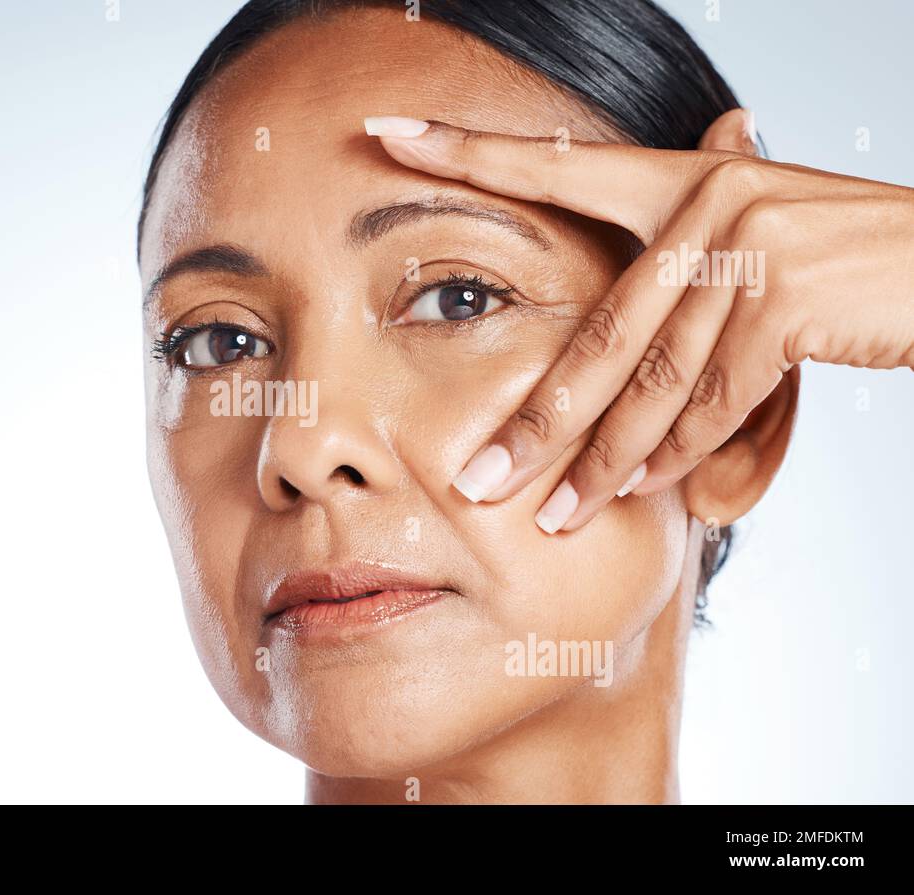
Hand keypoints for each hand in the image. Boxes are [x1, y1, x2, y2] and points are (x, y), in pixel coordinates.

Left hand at [367, 113, 913, 532]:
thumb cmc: (848, 265)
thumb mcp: (757, 252)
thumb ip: (689, 289)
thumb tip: (652, 370)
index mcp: (680, 179)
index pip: (557, 165)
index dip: (468, 149)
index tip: (389, 134)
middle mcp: (703, 199)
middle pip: (598, 331)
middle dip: (537, 419)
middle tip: (478, 477)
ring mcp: (742, 243)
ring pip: (652, 380)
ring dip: (604, 460)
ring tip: (557, 514)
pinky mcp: (783, 295)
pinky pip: (711, 397)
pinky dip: (677, 452)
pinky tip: (640, 490)